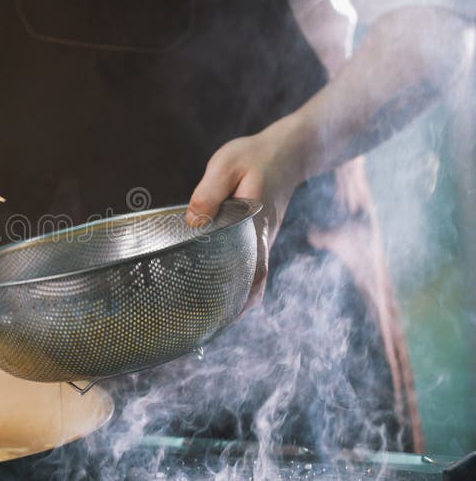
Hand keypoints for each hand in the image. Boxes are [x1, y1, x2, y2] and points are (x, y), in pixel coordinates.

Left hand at [185, 118, 303, 310]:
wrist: (288, 151)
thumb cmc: (254, 156)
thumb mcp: (226, 165)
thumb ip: (208, 193)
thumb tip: (192, 223)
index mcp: (256, 222)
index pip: (255, 269)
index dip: (244, 297)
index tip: (227, 319)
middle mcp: (263, 236)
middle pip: (254, 281)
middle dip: (236, 308)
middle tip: (207, 329)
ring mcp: (263, 238)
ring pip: (252, 274)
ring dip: (235, 296)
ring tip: (205, 316)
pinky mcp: (258, 235)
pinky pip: (248, 263)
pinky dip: (236, 279)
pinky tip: (214, 286)